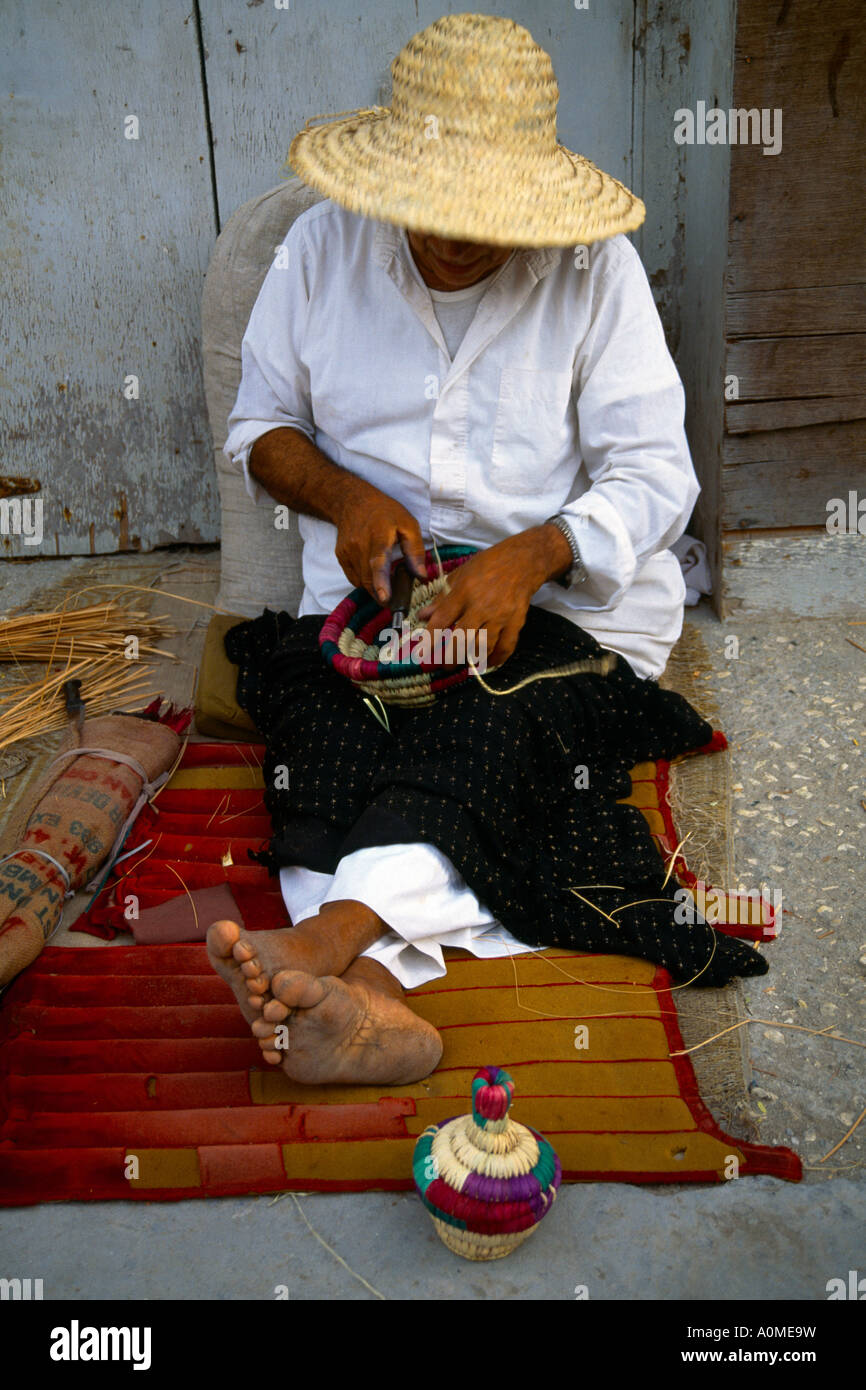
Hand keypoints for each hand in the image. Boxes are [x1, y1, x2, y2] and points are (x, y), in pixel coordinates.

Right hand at [332, 481, 426, 602]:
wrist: (353, 501)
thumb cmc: (385, 512)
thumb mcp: (408, 524)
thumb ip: (414, 551)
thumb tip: (420, 575)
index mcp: (379, 536)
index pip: (378, 562)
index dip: (382, 582)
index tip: (386, 598)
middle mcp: (359, 545)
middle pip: (368, 579)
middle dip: (381, 594)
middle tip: (394, 600)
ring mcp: (347, 551)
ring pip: (361, 581)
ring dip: (373, 587)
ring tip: (384, 580)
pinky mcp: (340, 556)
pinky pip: (353, 577)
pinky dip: (364, 579)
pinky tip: (371, 570)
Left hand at [418, 526, 570, 667]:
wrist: (523, 561)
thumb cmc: (488, 565)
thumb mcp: (460, 574)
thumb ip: (441, 598)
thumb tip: (423, 616)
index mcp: (464, 591)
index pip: (442, 619)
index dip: (429, 640)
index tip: (421, 655)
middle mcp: (481, 605)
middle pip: (462, 639)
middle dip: (450, 656)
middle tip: (443, 665)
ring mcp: (501, 615)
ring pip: (483, 646)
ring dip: (471, 659)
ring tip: (464, 662)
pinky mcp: (516, 622)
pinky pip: (505, 647)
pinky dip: (496, 658)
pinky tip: (488, 663)